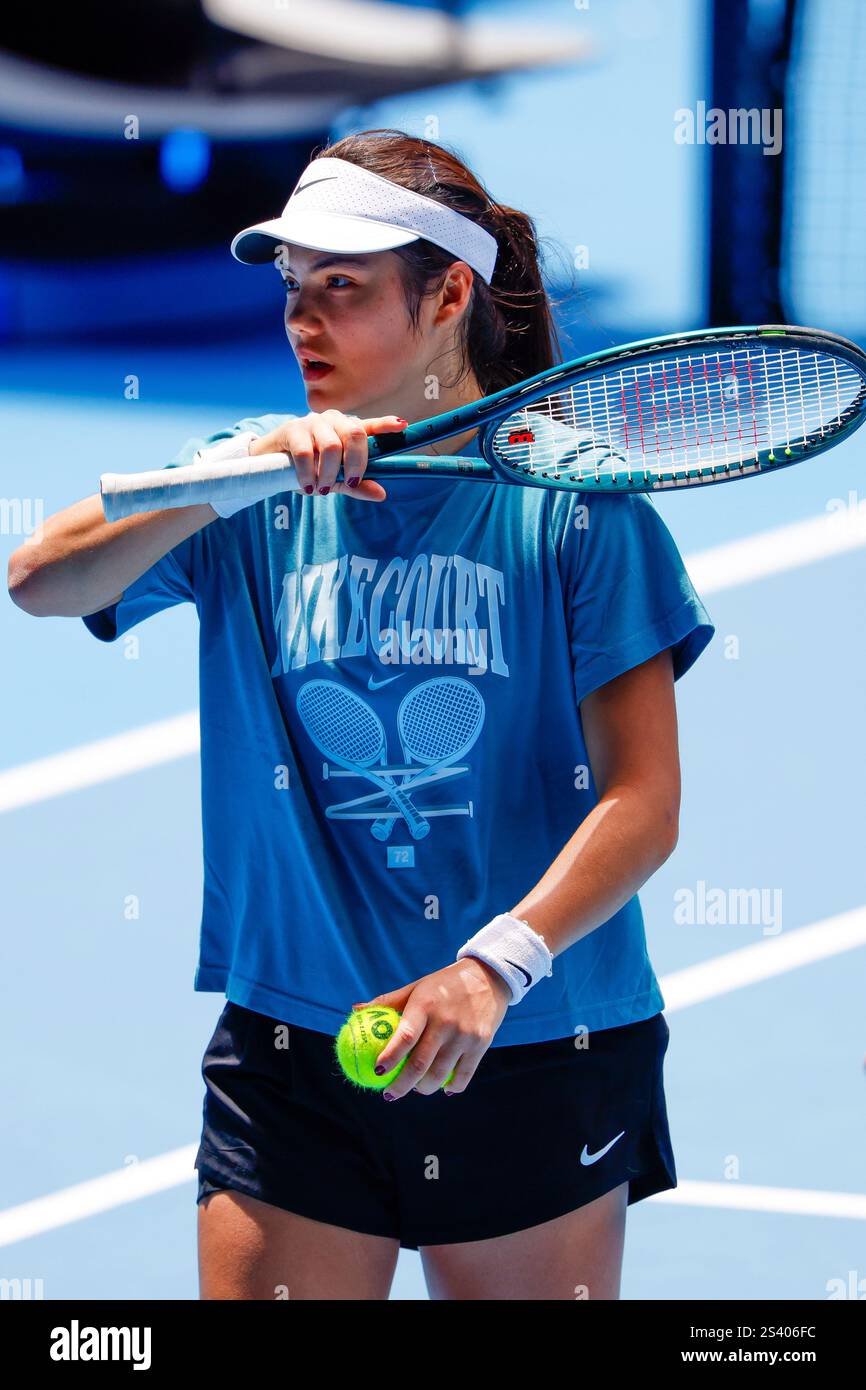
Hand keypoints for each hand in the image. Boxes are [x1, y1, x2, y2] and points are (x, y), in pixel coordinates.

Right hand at [250, 410, 406, 500]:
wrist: (270, 462)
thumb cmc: (308, 468)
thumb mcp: (335, 479)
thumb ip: (357, 484)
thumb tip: (381, 494)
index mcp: (347, 430)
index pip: (370, 425)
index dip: (386, 424)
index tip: (402, 426)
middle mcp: (333, 421)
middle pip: (354, 434)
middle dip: (355, 462)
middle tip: (349, 481)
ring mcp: (312, 422)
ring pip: (331, 445)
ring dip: (329, 473)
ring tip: (322, 488)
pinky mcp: (292, 429)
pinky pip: (306, 452)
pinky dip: (309, 474)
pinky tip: (307, 486)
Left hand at [353, 958, 511, 1098]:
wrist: (488, 977)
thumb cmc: (444, 985)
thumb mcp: (416, 987)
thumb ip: (388, 1001)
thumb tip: (355, 1010)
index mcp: (426, 1005)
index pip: (404, 1037)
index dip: (389, 1058)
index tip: (376, 1072)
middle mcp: (446, 1021)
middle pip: (420, 1064)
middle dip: (401, 1086)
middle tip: (389, 1094)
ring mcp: (465, 1035)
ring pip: (440, 1075)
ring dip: (423, 1088)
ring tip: (415, 1088)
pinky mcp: (482, 1044)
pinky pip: (464, 1076)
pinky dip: (451, 1087)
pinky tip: (442, 1089)